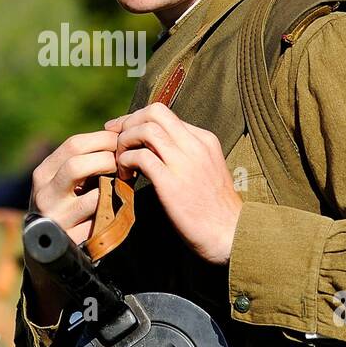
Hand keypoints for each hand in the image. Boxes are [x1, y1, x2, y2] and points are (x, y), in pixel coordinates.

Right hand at [28, 130, 119, 245]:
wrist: (51, 249)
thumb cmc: (69, 207)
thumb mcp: (68, 183)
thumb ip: (85, 162)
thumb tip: (118, 135)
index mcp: (45, 171)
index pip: (74, 144)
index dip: (103, 139)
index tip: (123, 142)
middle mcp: (45, 189)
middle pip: (77, 160)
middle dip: (108, 157)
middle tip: (126, 161)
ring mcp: (54, 211)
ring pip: (86, 187)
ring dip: (109, 177)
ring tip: (123, 180)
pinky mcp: (67, 232)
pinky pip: (95, 210)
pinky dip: (110, 204)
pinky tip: (118, 204)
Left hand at [106, 103, 242, 265]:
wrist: (230, 234)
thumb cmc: (214, 208)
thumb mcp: (206, 170)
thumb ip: (185, 154)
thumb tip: (155, 147)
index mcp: (204, 139)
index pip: (164, 114)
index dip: (137, 120)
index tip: (121, 131)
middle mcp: (196, 145)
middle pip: (154, 112)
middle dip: (128, 123)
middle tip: (115, 141)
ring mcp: (185, 162)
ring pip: (145, 130)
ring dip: (124, 142)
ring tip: (120, 162)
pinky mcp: (171, 183)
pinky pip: (140, 157)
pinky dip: (125, 162)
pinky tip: (124, 177)